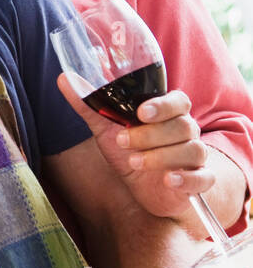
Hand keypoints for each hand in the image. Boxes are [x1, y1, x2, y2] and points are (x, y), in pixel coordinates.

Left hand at [57, 74, 213, 219]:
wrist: (146, 189)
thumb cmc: (130, 151)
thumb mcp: (106, 129)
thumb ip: (89, 105)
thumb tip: (63, 78)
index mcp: (169, 113)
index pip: (177, 101)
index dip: (162, 105)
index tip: (141, 111)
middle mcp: (187, 132)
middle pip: (181, 126)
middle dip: (150, 134)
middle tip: (122, 141)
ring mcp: (194, 157)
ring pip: (192, 150)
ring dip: (162, 157)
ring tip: (134, 162)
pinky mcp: (198, 182)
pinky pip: (203, 178)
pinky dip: (188, 179)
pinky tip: (169, 181)